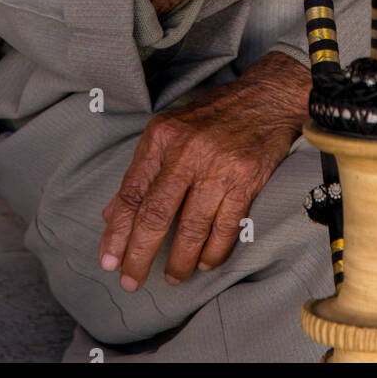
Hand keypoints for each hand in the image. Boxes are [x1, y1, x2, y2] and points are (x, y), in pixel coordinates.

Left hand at [99, 52, 310, 290]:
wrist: (267, 97)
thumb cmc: (214, 116)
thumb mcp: (170, 131)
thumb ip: (143, 171)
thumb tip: (113, 214)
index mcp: (162, 137)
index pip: (132, 192)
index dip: (118, 232)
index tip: (109, 260)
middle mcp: (187, 151)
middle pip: (156, 215)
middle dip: (140, 254)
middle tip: (132, 280)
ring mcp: (219, 166)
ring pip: (191, 228)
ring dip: (179, 260)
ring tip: (173, 277)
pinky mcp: (247, 179)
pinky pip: (225, 228)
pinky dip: (213, 252)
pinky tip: (204, 263)